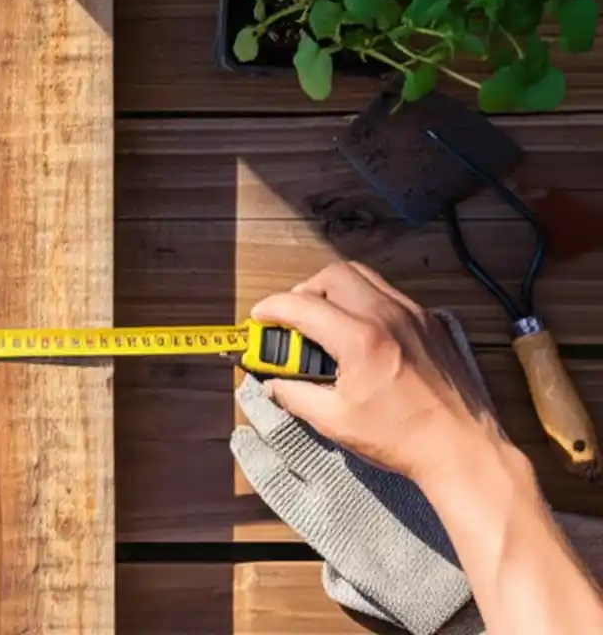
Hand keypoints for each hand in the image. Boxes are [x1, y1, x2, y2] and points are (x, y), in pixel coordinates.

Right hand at [251, 261, 508, 483]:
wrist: (461, 447)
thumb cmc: (401, 438)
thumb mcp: (336, 421)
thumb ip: (296, 395)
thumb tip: (274, 384)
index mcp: (360, 339)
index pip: (302, 305)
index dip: (272, 308)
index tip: (260, 316)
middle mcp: (387, 316)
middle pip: (333, 275)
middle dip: (305, 290)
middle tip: (294, 317)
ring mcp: (414, 315)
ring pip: (364, 277)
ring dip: (336, 291)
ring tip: (325, 321)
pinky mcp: (431, 323)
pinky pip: (389, 294)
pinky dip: (364, 301)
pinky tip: (360, 332)